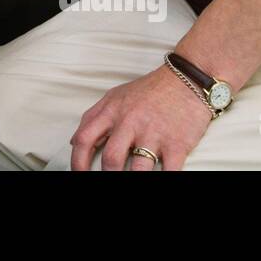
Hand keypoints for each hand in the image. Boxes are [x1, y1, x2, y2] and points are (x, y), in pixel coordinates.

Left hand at [70, 65, 212, 170]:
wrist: (186, 79)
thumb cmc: (149, 90)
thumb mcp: (115, 96)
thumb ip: (93, 117)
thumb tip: (74, 141)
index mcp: (111, 111)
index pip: (84, 139)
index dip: (77, 162)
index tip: (78, 174)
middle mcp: (130, 122)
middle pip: (111, 159)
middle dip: (107, 176)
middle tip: (108, 182)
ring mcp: (154, 134)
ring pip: (138, 170)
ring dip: (133, 180)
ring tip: (131, 180)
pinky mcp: (177, 144)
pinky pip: (168, 172)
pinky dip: (162, 179)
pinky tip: (158, 178)